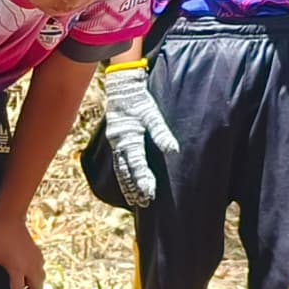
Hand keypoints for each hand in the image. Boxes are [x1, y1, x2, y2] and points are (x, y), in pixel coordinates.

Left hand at [0, 213, 44, 288]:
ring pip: (41, 279)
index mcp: (17, 268)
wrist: (7, 214)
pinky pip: (40, 269)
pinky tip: (23, 273)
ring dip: (32, 287)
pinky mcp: (36, 251)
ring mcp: (36, 258)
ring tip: (20, 288)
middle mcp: (30, 265)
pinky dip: (34, 276)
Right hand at [100, 61, 178, 207]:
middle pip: (126, 171)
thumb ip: (161, 133)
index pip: (137, 164)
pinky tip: (126, 182)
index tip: (150, 194)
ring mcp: (115, 142)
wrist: (121, 86)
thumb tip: (173, 150)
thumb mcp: (152, 113)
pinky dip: (122, 175)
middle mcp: (119, 143)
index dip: (144, 180)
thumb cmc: (139, 99)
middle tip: (144, 203)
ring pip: (120, 169)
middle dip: (135, 188)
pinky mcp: (115, 140)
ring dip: (127, 184)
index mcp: (129, 138)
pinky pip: (117, 162)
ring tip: (134, 199)